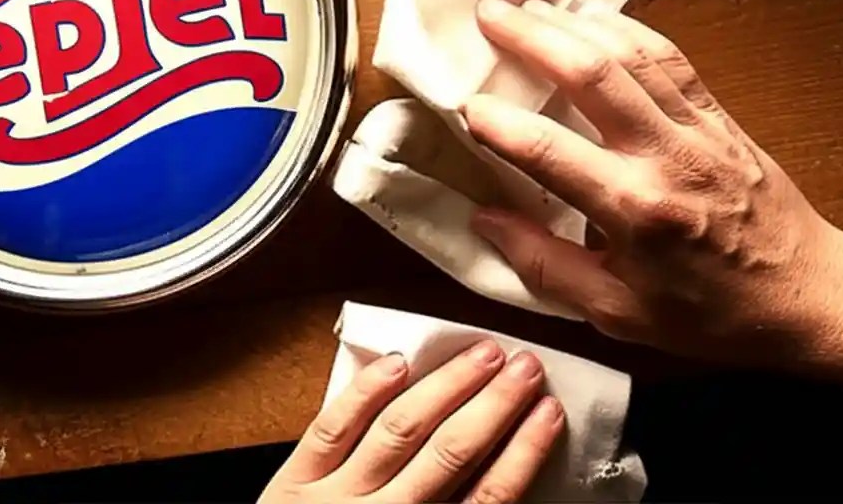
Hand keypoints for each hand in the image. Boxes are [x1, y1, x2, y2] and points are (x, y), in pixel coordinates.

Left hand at [260, 343, 563, 503]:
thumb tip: (500, 471)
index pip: (487, 498)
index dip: (522, 451)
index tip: (549, 412)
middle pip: (450, 454)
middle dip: (494, 405)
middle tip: (527, 366)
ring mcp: (334, 499)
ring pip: (399, 431)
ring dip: (446, 387)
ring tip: (482, 353)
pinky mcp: (293, 482)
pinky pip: (331, 429)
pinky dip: (365, 394)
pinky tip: (399, 364)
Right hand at [462, 0, 842, 366]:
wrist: (806, 296)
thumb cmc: (710, 314)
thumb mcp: (616, 313)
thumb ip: (545, 265)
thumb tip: (486, 221)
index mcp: (635, 211)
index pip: (550, 151)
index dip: (499, 122)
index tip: (464, 105)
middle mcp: (667, 157)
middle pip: (592, 74)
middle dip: (532, 37)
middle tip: (488, 14)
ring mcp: (698, 129)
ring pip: (631, 53)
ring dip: (575, 22)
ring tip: (530, 5)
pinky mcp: (718, 116)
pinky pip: (669, 57)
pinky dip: (626, 30)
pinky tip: (593, 20)